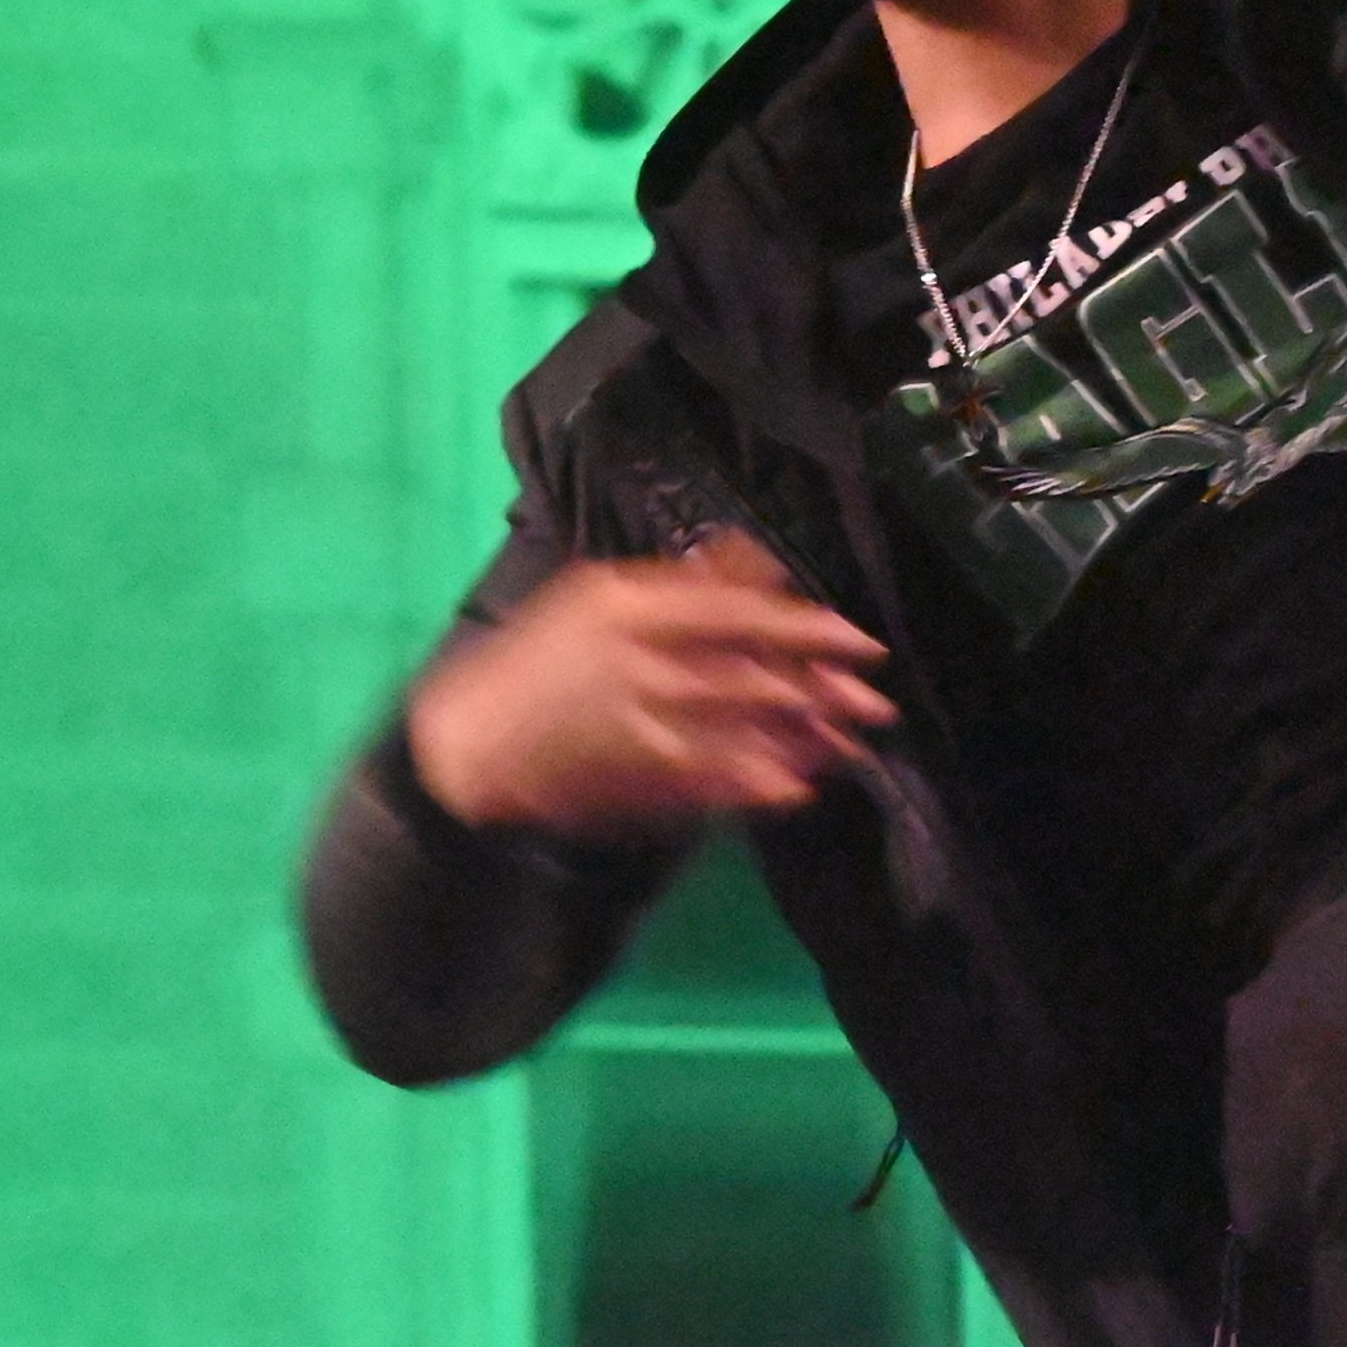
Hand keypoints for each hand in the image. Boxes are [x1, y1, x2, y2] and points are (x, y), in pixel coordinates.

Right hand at [405, 534, 897, 838]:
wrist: (470, 738)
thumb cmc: (536, 658)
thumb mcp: (597, 595)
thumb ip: (682, 580)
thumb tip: (759, 559)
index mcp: (629, 604)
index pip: (739, 612)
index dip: (807, 627)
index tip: (860, 640)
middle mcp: (640, 661)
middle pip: (753, 673)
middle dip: (823, 691)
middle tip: (876, 702)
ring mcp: (638, 724)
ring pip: (744, 730)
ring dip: (805, 739)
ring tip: (853, 745)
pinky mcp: (634, 778)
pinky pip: (712, 780)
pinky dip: (758, 783)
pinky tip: (797, 787)